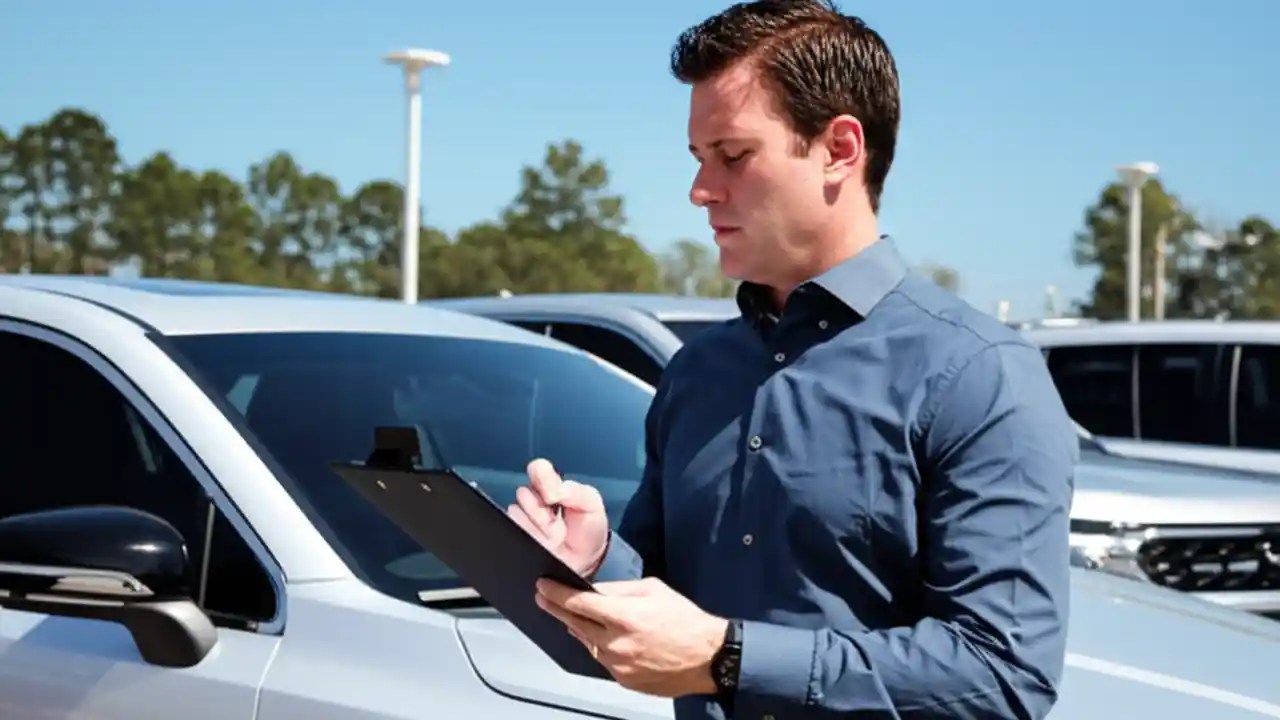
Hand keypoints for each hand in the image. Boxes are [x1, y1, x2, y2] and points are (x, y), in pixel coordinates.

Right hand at [508, 458, 609, 576]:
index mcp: (551, 485)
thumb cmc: (589, 526)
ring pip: (516, 513)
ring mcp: (523, 518)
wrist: (586, 560)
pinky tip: (544, 544)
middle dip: (543, 510)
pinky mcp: (515, 536)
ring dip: (538, 527)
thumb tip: (551, 491)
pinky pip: (512, 530)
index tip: (553, 495)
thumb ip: (574, 491)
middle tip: (558, 520)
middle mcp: (533, 498)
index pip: (537, 469)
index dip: (543, 479)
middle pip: (524, 494)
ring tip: (554, 535)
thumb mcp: (591, 503)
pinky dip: (531, 538)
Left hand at [535, 576, 726, 697]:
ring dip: (581, 630)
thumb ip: (619, 589)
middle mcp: (616, 643)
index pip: (578, 603)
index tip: (543, 586)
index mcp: (624, 616)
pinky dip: (601, 647)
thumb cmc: (685, 621)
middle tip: (544, 598)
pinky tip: (607, 638)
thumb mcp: (653, 590)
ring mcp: (618, 665)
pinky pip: (603, 660)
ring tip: (580, 617)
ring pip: (587, 644)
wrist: (708, 658)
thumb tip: (594, 590)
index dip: (556, 594)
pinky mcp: (624, 680)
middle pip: (574, 624)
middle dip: (556, 609)